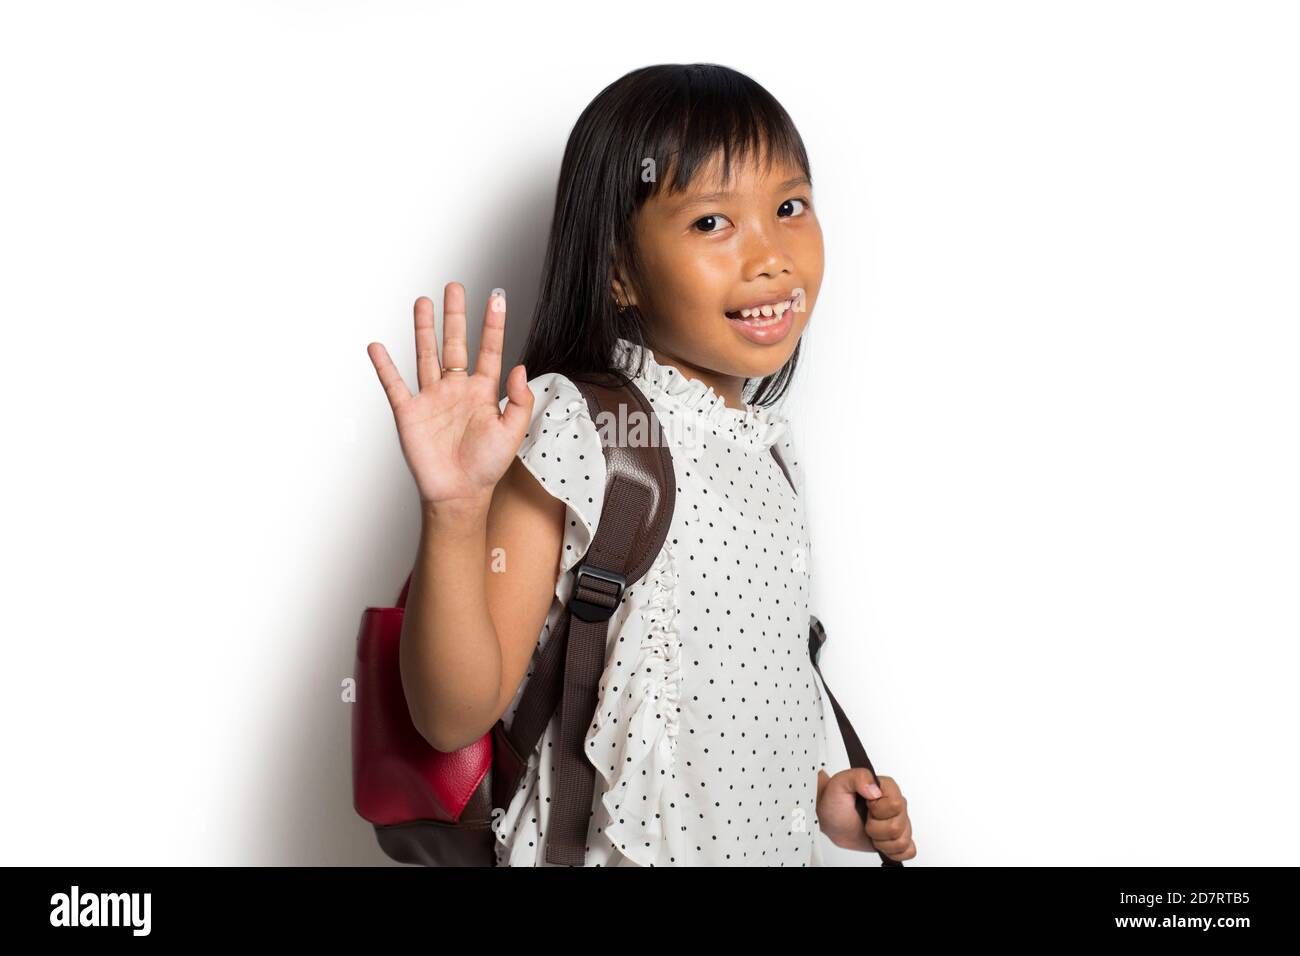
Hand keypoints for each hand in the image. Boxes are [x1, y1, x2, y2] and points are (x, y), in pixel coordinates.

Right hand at [367, 283, 533, 511]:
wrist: (459, 494)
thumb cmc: (487, 467)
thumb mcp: (512, 432)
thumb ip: (520, 400)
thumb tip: (520, 367)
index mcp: (483, 392)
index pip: (489, 350)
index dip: (493, 325)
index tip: (496, 298)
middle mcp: (456, 389)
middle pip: (455, 343)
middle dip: (454, 315)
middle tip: (454, 287)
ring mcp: (432, 398)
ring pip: (426, 355)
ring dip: (424, 329)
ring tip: (423, 302)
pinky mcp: (410, 413)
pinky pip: (394, 384)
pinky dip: (384, 366)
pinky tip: (377, 347)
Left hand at [817, 768, 915, 861]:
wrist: (831, 820)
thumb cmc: (836, 802)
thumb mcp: (840, 783)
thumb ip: (859, 777)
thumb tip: (876, 790)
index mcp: (888, 789)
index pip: (896, 805)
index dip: (877, 810)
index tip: (866, 805)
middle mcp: (897, 805)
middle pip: (897, 826)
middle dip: (875, 828)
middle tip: (865, 819)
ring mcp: (900, 823)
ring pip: (902, 841)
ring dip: (880, 841)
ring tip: (869, 831)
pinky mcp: (898, 839)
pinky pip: (908, 851)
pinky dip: (892, 851)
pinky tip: (879, 843)